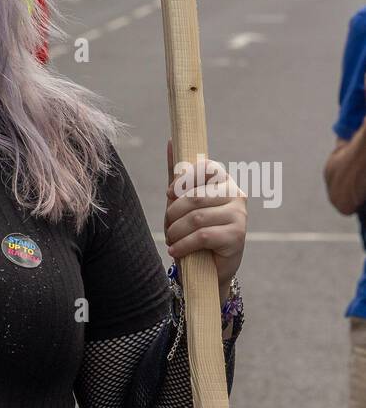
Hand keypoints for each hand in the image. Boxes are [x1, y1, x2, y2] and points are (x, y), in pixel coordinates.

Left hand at [164, 140, 246, 292]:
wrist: (210, 267)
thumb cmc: (195, 228)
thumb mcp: (183, 200)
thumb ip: (178, 174)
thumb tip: (170, 141)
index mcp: (224, 180)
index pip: (206, 167)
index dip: (183, 179)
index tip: (169, 193)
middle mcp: (236, 194)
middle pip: (195, 197)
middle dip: (174, 213)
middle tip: (168, 227)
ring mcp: (239, 215)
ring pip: (197, 217)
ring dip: (176, 231)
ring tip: (171, 240)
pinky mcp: (238, 236)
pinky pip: (203, 236)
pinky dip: (183, 244)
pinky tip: (175, 250)